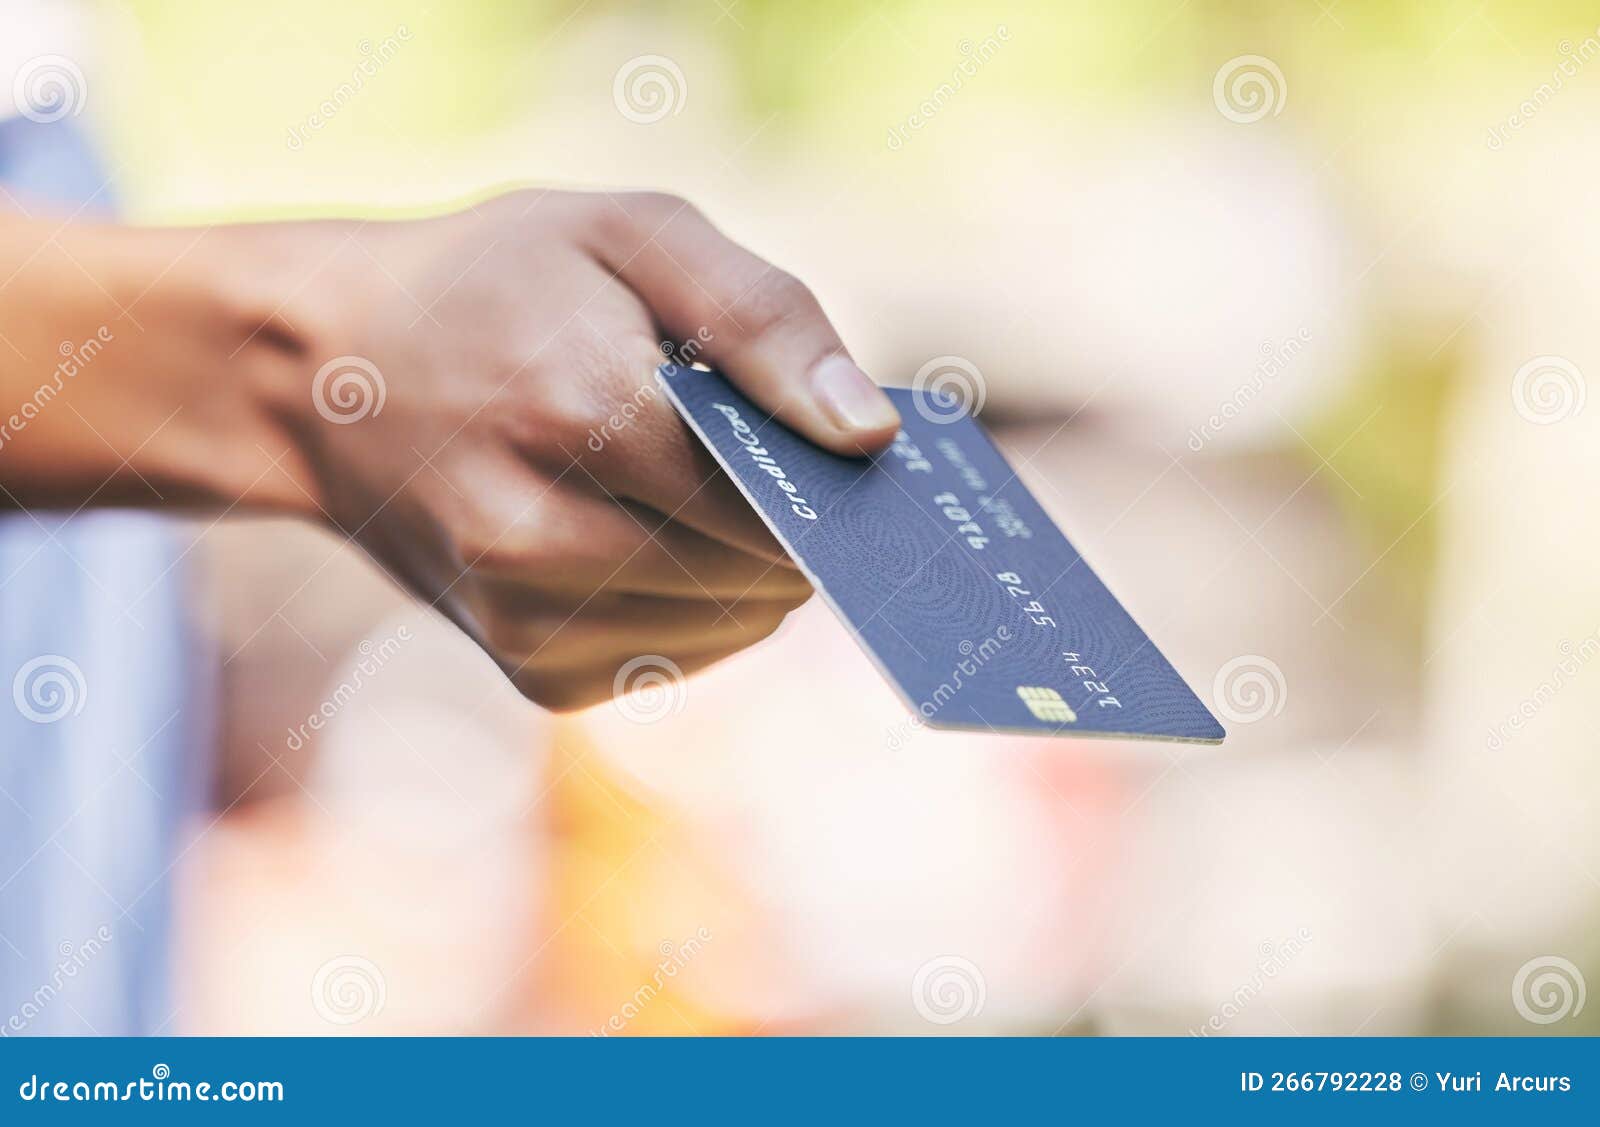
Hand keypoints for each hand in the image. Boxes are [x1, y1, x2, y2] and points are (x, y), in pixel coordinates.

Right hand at [263, 190, 900, 708]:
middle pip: (757, 568)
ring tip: (707, 486)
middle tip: (782, 459)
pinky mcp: (527, 668)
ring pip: (730, 622)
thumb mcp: (634, 237)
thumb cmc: (501, 284)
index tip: (855, 455)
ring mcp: (525, 614)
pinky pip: (678, 654)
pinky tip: (660, 536)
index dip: (827, 478)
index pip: (771, 493)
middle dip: (795, 521)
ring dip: (752, 566)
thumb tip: (869, 436)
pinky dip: (699, 603)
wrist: (329, 374)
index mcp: (578, 406)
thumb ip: (764, 320)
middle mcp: (541, 534)